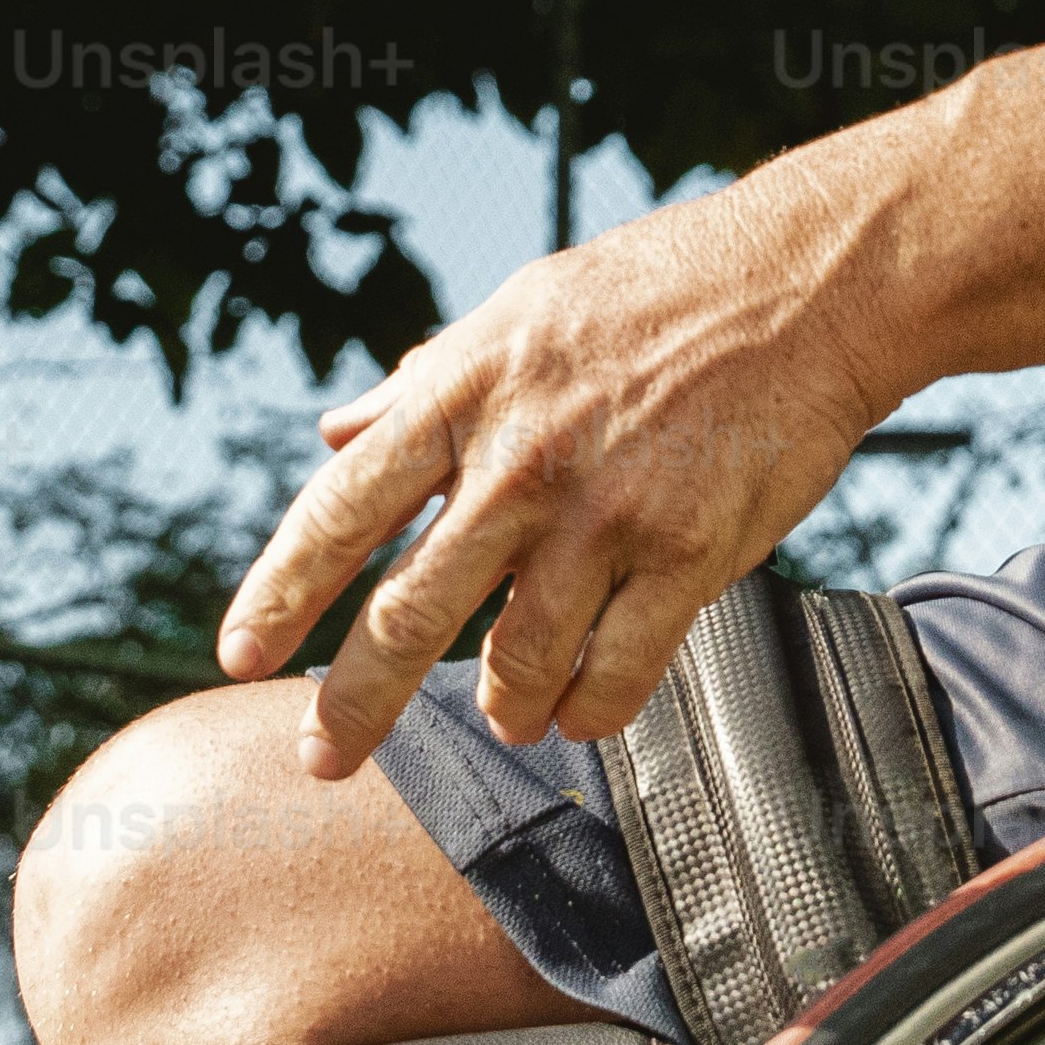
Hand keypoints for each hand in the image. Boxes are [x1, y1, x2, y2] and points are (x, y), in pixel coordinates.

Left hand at [216, 175, 903, 778]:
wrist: (805, 285)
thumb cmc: (655, 289)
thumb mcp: (513, 312)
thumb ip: (422, 383)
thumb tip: (334, 428)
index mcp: (462, 393)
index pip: (339, 509)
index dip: (279, 592)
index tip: (240, 656)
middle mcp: (518, 463)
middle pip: (407, 615)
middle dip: (353, 706)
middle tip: (323, 759)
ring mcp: (604, 517)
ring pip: (516, 665)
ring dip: (503, 709)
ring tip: (509, 716)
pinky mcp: (688, 556)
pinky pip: (617, 677)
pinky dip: (588, 713)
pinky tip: (580, 711)